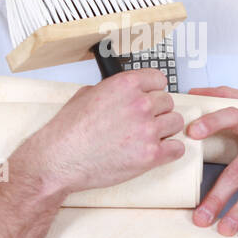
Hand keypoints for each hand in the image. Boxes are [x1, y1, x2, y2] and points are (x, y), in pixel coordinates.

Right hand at [15, 69, 184, 198]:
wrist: (60, 159)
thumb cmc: (68, 131)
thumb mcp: (86, 94)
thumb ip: (111, 90)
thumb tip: (121, 92)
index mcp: (126, 85)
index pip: (159, 79)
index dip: (153, 90)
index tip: (150, 96)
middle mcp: (140, 104)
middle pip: (168, 102)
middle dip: (157, 111)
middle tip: (144, 121)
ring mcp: (147, 130)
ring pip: (175, 123)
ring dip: (165, 130)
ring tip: (148, 137)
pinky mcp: (151, 155)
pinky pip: (177, 149)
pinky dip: (170, 151)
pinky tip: (157, 151)